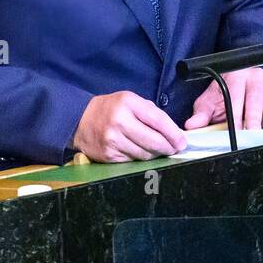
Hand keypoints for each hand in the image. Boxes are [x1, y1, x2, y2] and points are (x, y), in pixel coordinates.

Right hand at [70, 91, 186, 162]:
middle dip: (168, 147)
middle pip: (153, 141)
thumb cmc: (111, 109)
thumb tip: (174, 133)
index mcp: (128, 103)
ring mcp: (113, 140)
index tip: (182, 142)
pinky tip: (138, 151)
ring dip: (155, 154)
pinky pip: (133, 161)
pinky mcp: (109, 155)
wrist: (80, 120)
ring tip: (156, 149)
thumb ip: (151, 113)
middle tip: (174, 149)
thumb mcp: (130, 101)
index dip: (173, 133)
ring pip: (145, 154)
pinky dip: (140, 158)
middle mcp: (119, 121)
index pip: (158, 120)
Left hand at [184, 67, 262, 130]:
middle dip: (255, 120)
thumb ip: (201, 113)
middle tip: (253, 136)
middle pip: (256, 99)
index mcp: (235, 76)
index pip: (235, 97)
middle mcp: (255, 77)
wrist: (241, 80)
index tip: (234, 131)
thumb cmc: (226, 92)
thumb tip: (192, 125)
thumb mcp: (210, 101)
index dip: (235, 116)